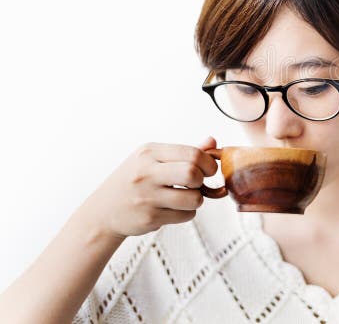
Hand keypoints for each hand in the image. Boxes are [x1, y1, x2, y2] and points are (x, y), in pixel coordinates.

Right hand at [81, 137, 219, 238]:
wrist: (103, 211)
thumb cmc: (134, 180)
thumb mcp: (153, 159)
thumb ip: (184, 152)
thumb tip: (213, 142)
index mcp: (149, 153)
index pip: (192, 153)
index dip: (208, 163)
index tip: (208, 170)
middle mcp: (146, 172)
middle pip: (192, 174)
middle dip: (202, 181)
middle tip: (196, 184)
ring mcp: (147, 196)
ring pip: (193, 198)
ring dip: (196, 199)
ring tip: (184, 197)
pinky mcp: (149, 217)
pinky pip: (186, 215)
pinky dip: (186, 213)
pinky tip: (173, 208)